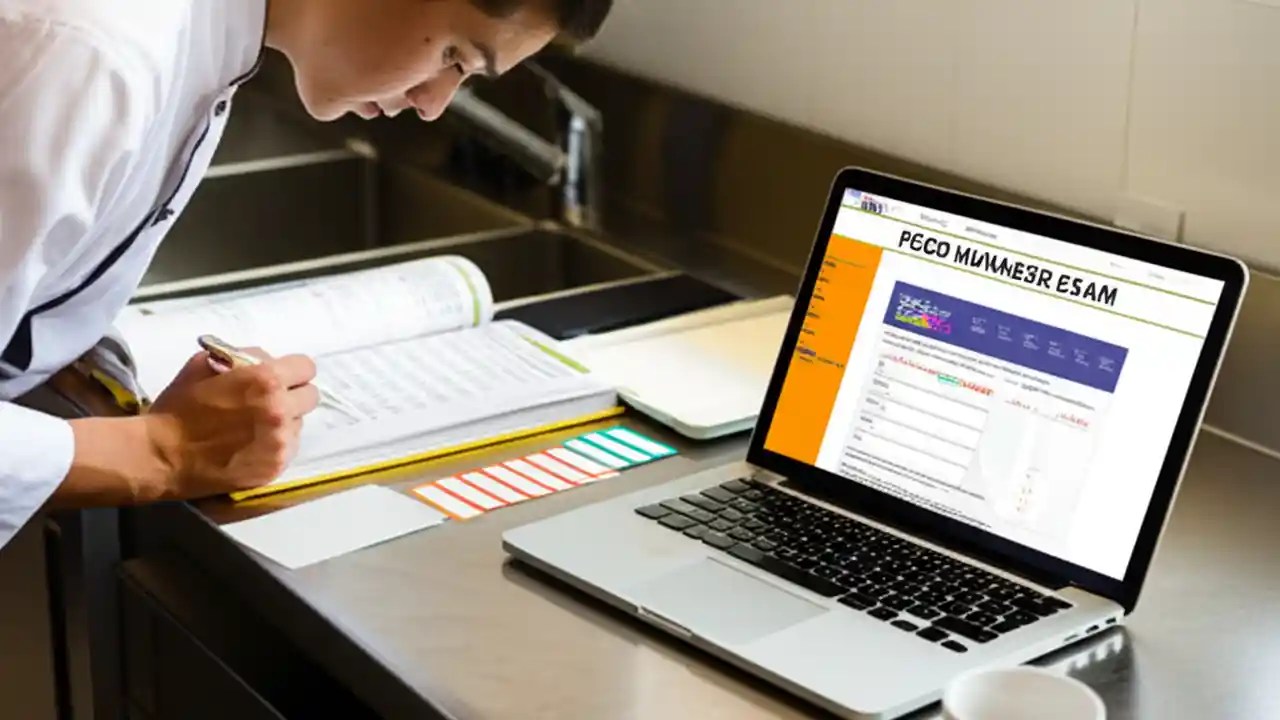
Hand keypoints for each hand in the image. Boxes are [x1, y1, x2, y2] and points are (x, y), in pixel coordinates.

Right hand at [142, 350, 319, 499]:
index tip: (281, 377)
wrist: (161, 455)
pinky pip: (289, 449)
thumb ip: (241, 357)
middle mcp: (280, 410)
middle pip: (310, 396)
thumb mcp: (205, 365)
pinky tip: (251, 446)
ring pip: (299, 424)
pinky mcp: (275, 467)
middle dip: (293, 395)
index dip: (293, 370)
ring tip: (254, 427)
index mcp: (266, 380)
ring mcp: (280, 442)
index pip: (306, 367)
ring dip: (284, 422)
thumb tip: (265, 360)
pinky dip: (276, 445)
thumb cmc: (179, 407)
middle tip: (270, 402)